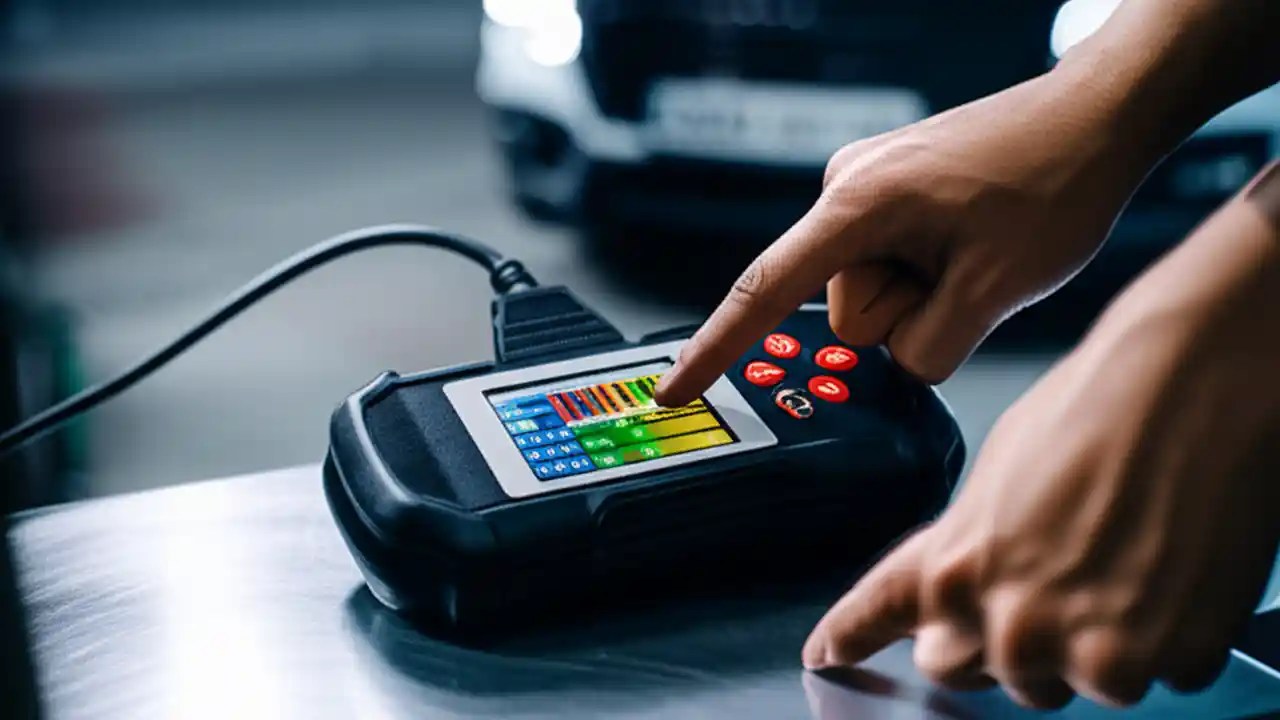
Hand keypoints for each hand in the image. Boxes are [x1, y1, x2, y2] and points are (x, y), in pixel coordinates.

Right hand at [655, 66, 1154, 404]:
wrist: (1096, 119)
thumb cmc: (1054, 184)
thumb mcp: (996, 290)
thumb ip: (928, 349)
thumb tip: (899, 362)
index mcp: (858, 206)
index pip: (768, 292)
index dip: (716, 350)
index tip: (673, 392)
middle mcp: (845, 188)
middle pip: (847, 311)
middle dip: (906, 313)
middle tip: (970, 274)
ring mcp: (864, 188)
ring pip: (870, 294)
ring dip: (923, 294)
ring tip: (977, 252)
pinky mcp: (886, 194)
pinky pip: (886, 264)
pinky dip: (925, 273)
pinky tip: (968, 241)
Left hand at [800, 182, 1279, 708]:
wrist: (1198, 379)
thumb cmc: (1100, 405)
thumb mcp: (997, 475)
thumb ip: (968, 543)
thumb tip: (966, 579)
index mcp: (956, 565)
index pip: (879, 617)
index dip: (849, 638)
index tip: (826, 653)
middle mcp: (1010, 622)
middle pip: (966, 670)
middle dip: (991, 641)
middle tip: (1037, 588)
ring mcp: (1091, 651)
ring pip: (1065, 685)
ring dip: (1085, 644)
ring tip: (1121, 560)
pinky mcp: (1168, 660)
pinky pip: (1151, 677)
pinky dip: (1161, 639)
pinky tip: (1171, 571)